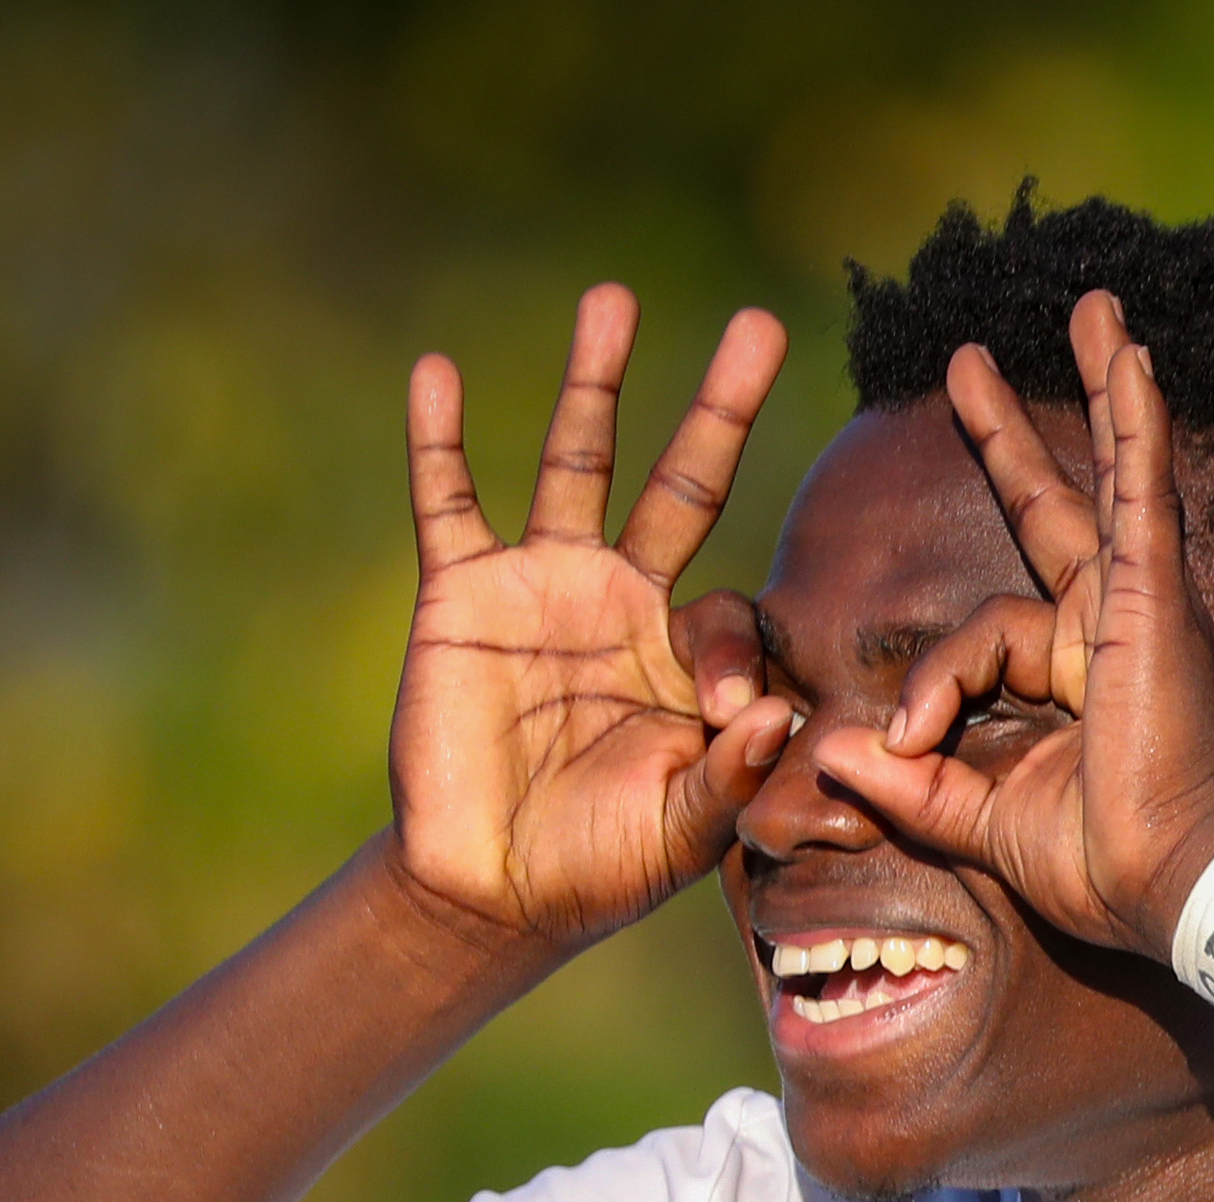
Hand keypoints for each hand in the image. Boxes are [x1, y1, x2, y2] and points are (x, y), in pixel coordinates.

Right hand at [387, 286, 797, 966]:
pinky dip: (440, 440)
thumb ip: (729, 774)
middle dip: (720, 407)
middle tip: (758, 327)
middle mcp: (622, 600)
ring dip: (596, 383)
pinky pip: (448, 502)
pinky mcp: (462, 593)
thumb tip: (776, 716)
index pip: (731, 611)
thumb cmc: (600, 866)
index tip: (728, 714)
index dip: (736, 656)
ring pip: (577, 462)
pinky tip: (438, 374)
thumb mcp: (683, 830)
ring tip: (613, 301)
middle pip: (682, 482)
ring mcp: (542, 585)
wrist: (490, 887)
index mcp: (686, 655)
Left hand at [808, 291, 1213, 958]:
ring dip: (1104, 388)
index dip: (936, 687)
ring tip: (1095, 308)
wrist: (1171, 886)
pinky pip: (1140, 491)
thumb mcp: (980, 820)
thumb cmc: (1101, 868)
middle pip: (1054, 508)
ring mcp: (1140, 604)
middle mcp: (1111, 626)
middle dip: (1012, 437)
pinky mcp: (1154, 596)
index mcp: (1075, 677)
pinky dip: (1140, 423)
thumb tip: (833, 750)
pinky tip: (1132, 355)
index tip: (910, 741)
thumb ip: (910, 783)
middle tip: (967, 364)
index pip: (984, 638)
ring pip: (1110, 477)